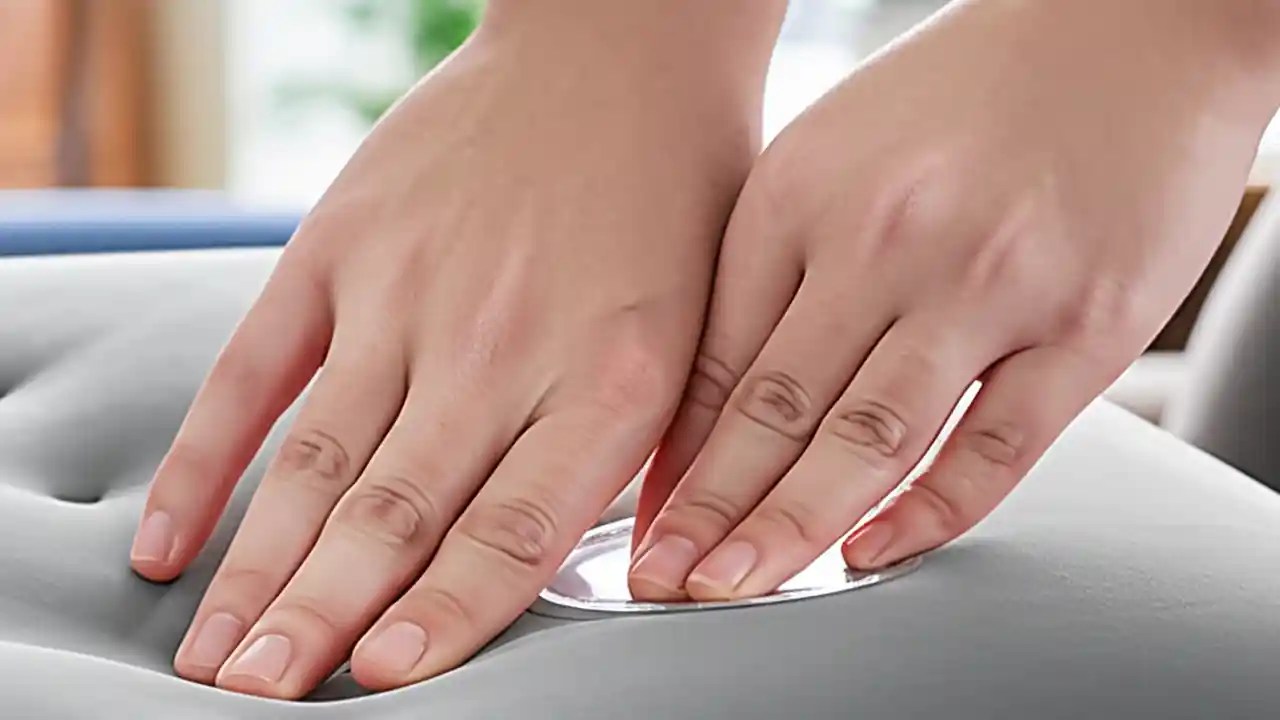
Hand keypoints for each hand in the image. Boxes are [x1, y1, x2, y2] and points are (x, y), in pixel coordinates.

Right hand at [129, 2, 779, 697]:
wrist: (619, 51)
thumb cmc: (676, 195)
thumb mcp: (707, 328)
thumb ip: (661, 452)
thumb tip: (643, 577)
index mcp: (610, 374)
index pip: (512, 529)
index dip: (444, 615)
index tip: (379, 681)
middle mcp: (501, 342)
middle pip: (397, 512)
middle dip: (323, 620)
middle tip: (262, 701)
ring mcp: (409, 290)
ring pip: (319, 460)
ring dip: (261, 569)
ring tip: (219, 658)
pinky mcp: (344, 241)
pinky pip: (254, 369)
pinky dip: (206, 461)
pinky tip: (170, 542)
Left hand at [629, 0, 1279, 600]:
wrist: (1132, 22)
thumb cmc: (970, 91)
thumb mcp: (832, 154)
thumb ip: (770, 272)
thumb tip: (714, 402)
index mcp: (804, 196)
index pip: (715, 356)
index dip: (671, 455)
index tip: (643, 522)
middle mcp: (886, 238)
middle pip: (776, 407)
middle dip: (708, 511)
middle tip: (664, 580)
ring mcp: (988, 282)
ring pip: (870, 438)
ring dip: (793, 527)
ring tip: (740, 587)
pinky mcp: (1086, 323)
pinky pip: (997, 447)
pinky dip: (932, 513)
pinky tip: (877, 550)